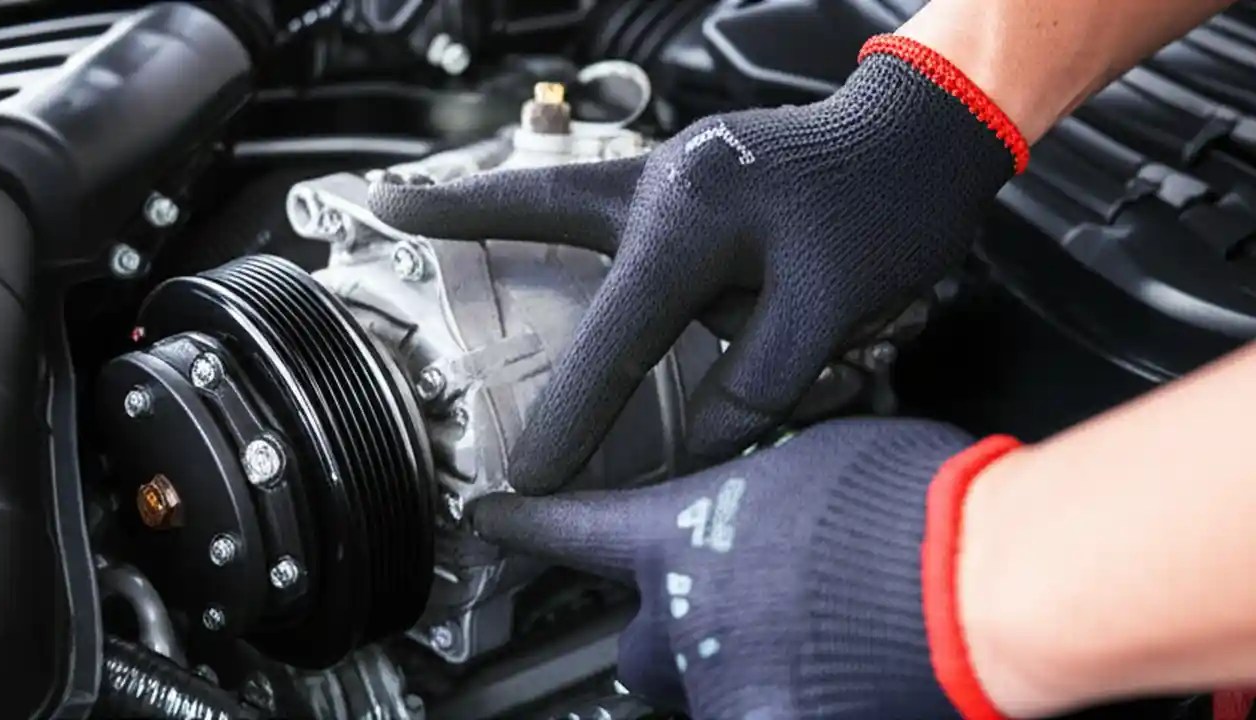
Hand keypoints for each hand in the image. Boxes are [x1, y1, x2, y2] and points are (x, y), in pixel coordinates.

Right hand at [370, 41, 1019, 492]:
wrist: (929, 132)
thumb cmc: (891, 203)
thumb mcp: (829, 309)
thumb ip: (753, 383)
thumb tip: (698, 442)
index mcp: (691, 216)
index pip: (610, 338)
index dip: (569, 418)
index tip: (531, 473)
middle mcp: (666, 180)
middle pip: (536, 202)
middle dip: (458, 215)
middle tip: (383, 213)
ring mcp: (677, 168)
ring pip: (564, 191)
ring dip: (501, 205)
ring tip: (430, 215)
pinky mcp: (695, 175)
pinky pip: (608, 198)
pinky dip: (564, 217)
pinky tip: (552, 240)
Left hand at [467, 418, 1005, 719]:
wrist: (979, 574)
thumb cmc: (912, 503)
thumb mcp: (815, 462)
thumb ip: (761, 497)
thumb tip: (765, 509)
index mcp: (684, 535)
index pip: (578, 527)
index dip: (530, 526)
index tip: (496, 522)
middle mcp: (684, 618)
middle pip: (639, 649)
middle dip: (669, 640)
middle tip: (724, 624)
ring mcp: (723, 688)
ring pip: (696, 700)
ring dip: (731, 681)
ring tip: (802, 652)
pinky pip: (747, 719)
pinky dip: (774, 704)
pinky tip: (822, 685)